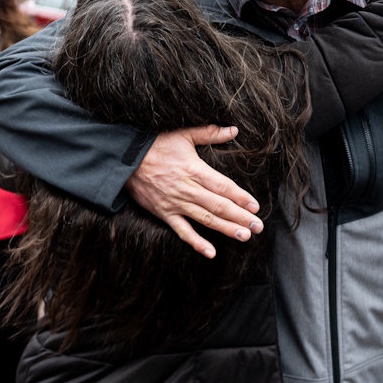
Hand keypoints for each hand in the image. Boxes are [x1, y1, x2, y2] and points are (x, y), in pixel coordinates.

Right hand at [125, 125, 262, 258]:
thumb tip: (234, 130)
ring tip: (244, 236)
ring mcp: (175, 203)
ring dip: (226, 229)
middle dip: (240, 217)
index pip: (223, 186)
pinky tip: (211, 252)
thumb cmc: (156, 144)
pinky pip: (182, 231)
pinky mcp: (164, 213)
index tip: (255, 206)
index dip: (240, 197)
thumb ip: (210, 133)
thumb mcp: (183, 134)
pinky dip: (196, 243)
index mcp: (194, 169)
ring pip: (205, 219)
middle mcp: (187, 189)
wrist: (124, 159)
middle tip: (258, 227)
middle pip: (218, 205)